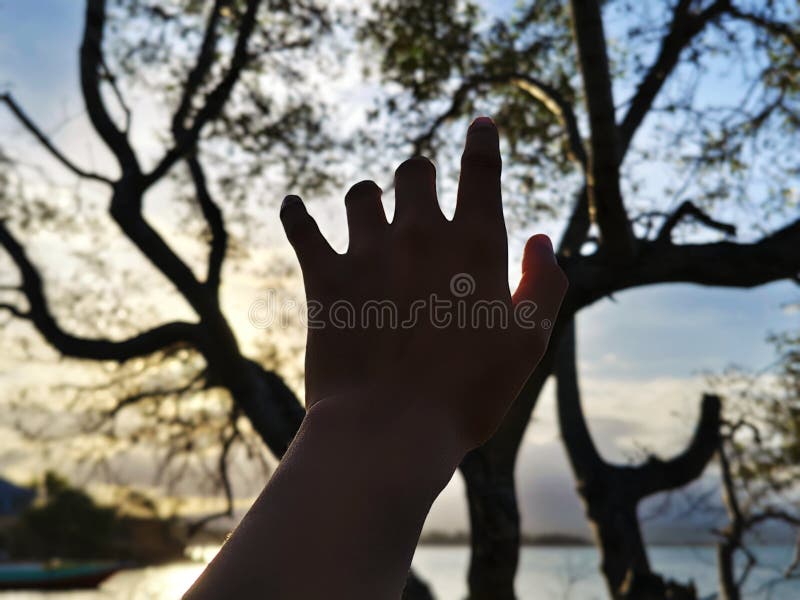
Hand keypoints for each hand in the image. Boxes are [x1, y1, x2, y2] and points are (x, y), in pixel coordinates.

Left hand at [280, 117, 567, 452]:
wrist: (391, 428)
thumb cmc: (468, 392)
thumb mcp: (529, 342)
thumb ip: (544, 283)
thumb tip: (542, 239)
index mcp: (474, 244)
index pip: (480, 170)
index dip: (482, 140)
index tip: (481, 124)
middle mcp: (420, 233)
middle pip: (414, 171)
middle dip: (419, 177)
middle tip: (419, 195)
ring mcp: (368, 250)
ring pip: (361, 193)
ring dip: (369, 198)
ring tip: (370, 212)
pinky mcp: (325, 276)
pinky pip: (302, 227)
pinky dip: (297, 214)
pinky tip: (294, 207)